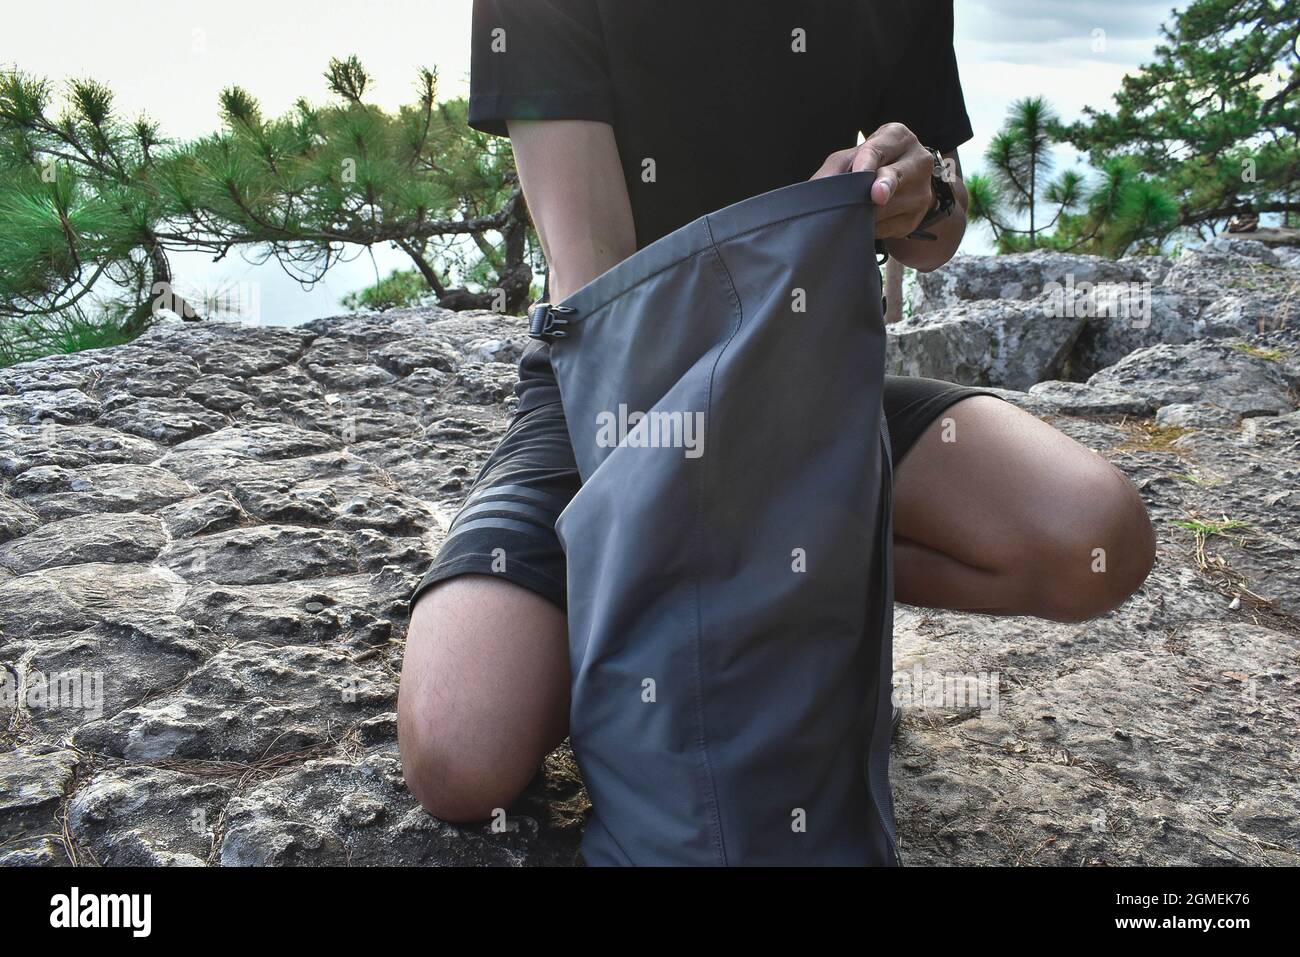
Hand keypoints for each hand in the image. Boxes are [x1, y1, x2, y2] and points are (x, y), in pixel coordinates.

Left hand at [810, 123, 936, 239]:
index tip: (859, 172)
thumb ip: (836, 168)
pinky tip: (865, 224)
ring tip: (853, 213)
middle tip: (876, 196)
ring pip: (890, 206)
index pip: (879, 149)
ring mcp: (921, 190)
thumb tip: (818, 188)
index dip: (867, 162)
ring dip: (868, 213)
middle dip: (884, 185)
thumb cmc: (870, 165)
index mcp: (898, 137)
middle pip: (895, 176)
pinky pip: (890, 227)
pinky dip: (873, 228)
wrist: (901, 186)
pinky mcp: (916, 217)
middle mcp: (917, 160)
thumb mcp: (851, 158)